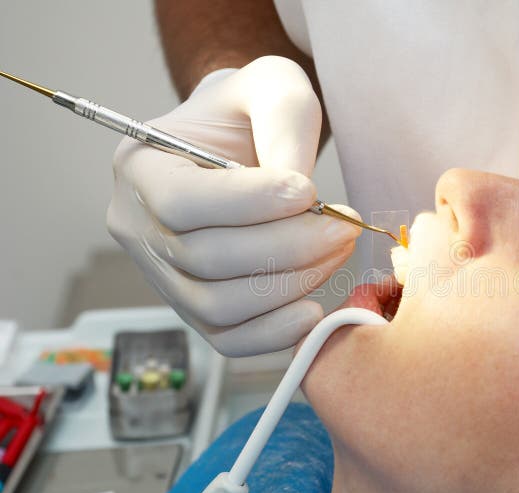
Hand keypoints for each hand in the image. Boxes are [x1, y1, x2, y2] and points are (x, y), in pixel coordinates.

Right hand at [108, 57, 360, 355]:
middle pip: (205, 259)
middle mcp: (136, 227)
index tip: (309, 191)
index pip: (182, 202)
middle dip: (287, 247)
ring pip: (218, 305)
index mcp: (140, 166)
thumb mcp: (272, 88)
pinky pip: (227, 339)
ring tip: (336, 250)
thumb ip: (285, 124)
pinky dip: (274, 333)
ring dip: (289, 285)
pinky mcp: (194, 308)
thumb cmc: (251, 114)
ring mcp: (162, 275)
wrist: (239, 145)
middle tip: (344, 227)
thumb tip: (299, 196)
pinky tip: (314, 310)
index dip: (249, 204)